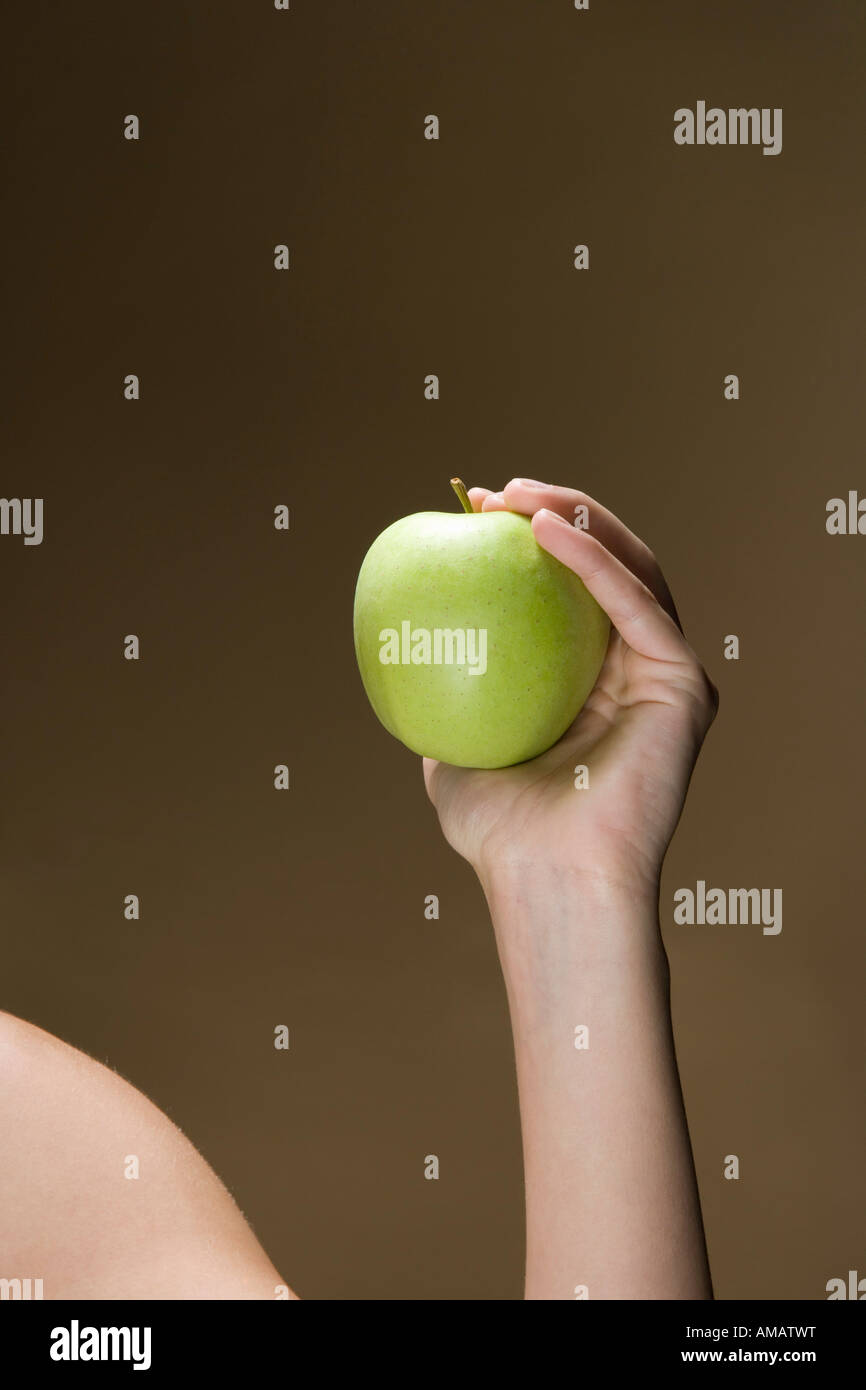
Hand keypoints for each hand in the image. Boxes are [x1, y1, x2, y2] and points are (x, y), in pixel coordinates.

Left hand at [423, 479, 718, 900]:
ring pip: (633, 567)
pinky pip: (638, 605)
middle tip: (494, 493)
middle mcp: (634, 670)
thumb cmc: (499, 831)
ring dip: (578, 517)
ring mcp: (664, 674)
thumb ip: (444, 706)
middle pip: (607, 564)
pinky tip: (545, 532)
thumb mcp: (452, 755)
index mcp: (590, 681)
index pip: (566, 591)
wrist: (546, 879)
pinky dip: (594, 561)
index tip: (471, 512)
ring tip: (517, 495)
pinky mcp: (684, 685)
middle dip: (556, 510)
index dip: (526, 540)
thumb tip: (407, 658)